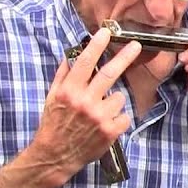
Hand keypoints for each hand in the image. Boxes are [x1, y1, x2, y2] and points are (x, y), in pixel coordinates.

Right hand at [30, 29, 139, 179]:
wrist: (55, 155)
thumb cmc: (53, 124)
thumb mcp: (52, 97)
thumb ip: (63, 75)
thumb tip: (73, 55)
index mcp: (69, 91)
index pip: (85, 63)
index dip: (97, 46)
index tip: (106, 32)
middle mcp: (84, 101)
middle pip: (110, 73)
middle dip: (125, 56)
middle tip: (136, 45)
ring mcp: (99, 117)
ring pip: (120, 97)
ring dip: (114, 102)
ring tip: (100, 113)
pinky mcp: (110, 131)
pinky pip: (124, 116)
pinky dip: (118, 119)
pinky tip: (105, 125)